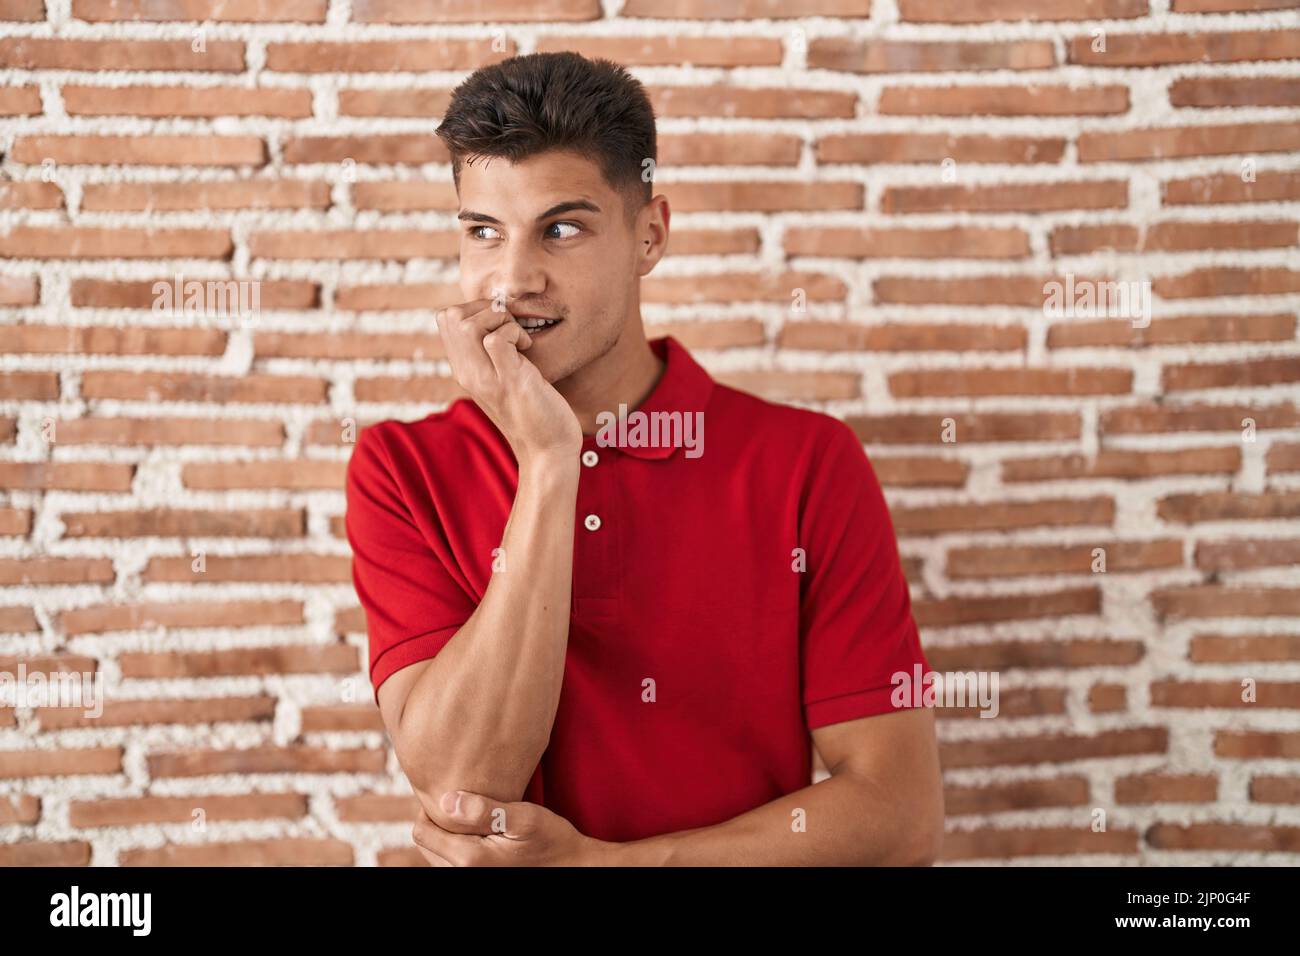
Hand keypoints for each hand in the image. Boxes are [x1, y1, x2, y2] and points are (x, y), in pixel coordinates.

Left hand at [411, 790, 614, 865]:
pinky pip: (450, 862)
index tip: (451, 791)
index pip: (422, 832)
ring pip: (436, 855)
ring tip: (468, 814)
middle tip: (459, 800)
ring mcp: (471, 880)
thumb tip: (446, 800)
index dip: (429, 807)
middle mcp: (463, 875)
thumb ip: (484, 810)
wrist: (573, 868)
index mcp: (470, 859)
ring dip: (445, 834)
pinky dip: (455, 845)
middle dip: (436, 821)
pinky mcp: (479, 879)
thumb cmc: (552, 840)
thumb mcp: (524, 818)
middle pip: (424, 844)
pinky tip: (477, 830)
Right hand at [435, 298, 581, 464]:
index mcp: (464, 370)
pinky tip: (528, 349)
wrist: (548, 451)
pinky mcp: (508, 382)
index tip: (500, 324)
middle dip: (484, 308)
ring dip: (499, 319)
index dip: (475, 308)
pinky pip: (497, 339)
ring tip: (518, 338)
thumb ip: (492, 354)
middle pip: (450, 316)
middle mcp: (467, 374)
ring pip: (467, 324)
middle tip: (510, 327)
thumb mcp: (503, 378)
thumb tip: (497, 318)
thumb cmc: (533, 411)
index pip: (445, 318)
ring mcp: (485, 379)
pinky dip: (514, 333)